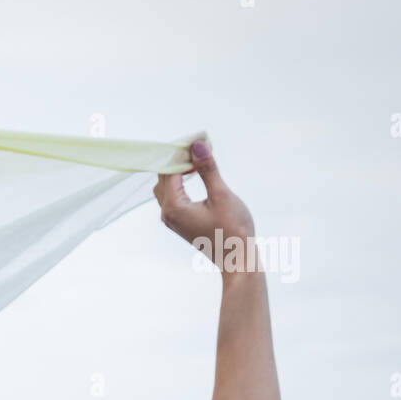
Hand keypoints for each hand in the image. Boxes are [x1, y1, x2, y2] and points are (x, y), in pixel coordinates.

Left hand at [154, 138, 254, 271]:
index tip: (197, 140)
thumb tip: (197, 146)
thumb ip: (207, 169)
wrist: (237, 259)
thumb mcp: (221, 195)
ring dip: (179, 172)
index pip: (168, 171)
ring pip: (167, 187)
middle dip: (179, 160)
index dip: (181, 153)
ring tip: (199, 160)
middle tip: (199, 147)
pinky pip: (173, 196)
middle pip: (164, 178)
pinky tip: (196, 175)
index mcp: (174, 207)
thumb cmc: (232, 230)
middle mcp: (167, 214)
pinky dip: (181, 183)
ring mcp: (172, 219)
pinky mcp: (180, 222)